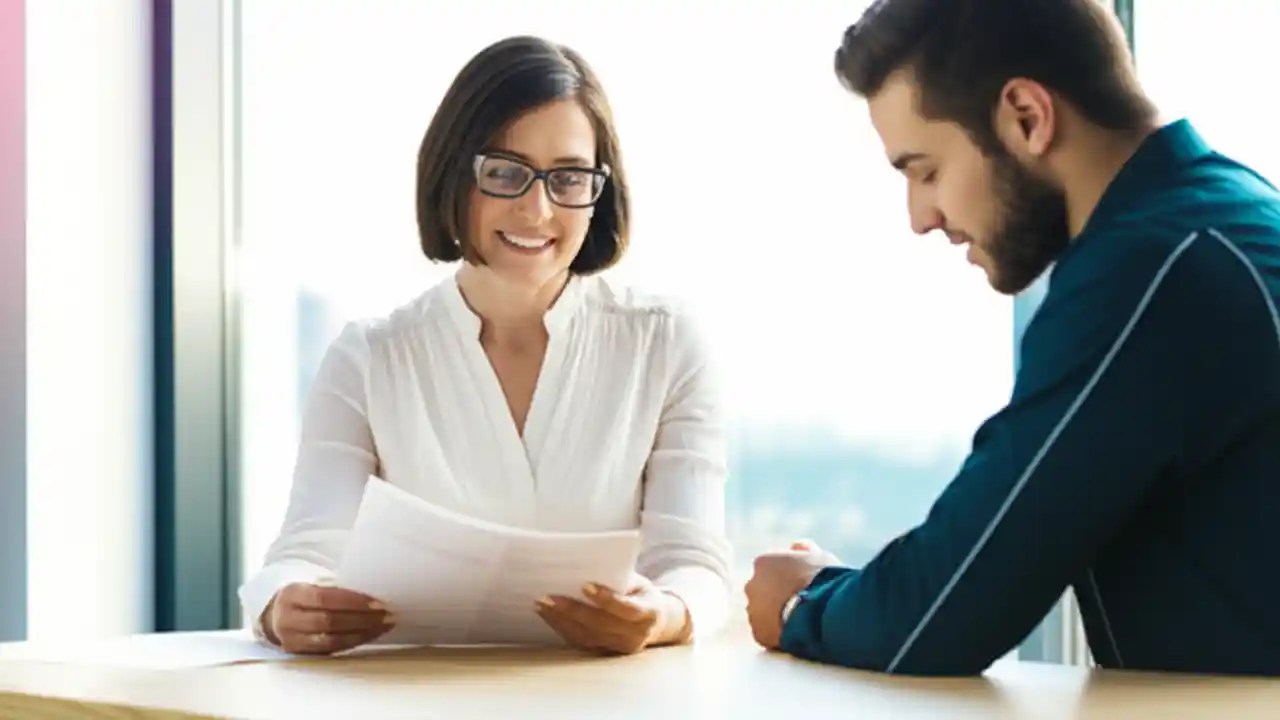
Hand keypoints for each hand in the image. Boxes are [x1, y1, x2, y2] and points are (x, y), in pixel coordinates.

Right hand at [262, 582, 394, 654]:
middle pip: (329, 621)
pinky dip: (355, 642)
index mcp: (291, 595)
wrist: (274, 617)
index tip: (376, 601)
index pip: (324, 598)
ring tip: (385, 625)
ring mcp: (294, 640)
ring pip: (332, 640)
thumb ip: (332, 586)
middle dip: (362, 618)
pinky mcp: (302, 654)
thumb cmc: (303, 596)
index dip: (351, 601)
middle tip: (387, 614)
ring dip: (363, 633)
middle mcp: (288, 620)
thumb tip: (371, 585)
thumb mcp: (309, 584)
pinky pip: (332, 650)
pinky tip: (372, 634)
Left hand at [535, 577, 690, 655]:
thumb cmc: (641, 593)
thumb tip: (587, 563)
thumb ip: (620, 577)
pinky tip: (547, 615)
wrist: (656, 621)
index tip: (584, 585)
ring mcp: (620, 647)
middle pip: (601, 624)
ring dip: (560, 620)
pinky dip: (561, 628)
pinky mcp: (605, 653)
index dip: (606, 599)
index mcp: (649, 612)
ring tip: (541, 604)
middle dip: (573, 611)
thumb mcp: (639, 581)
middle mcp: (636, 635)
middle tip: (548, 597)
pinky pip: (580, 642)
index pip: (627, 608)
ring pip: (587, 636)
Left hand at [744, 540, 836, 650]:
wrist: (823, 612)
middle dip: (776, 595)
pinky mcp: (759, 633)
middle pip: (762, 590)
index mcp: (763, 562)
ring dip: (775, 615)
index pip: (769, 568)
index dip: (786, 576)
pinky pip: (766, 633)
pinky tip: (794, 634)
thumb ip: (804, 549)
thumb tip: (796, 546)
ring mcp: (753, 610)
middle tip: (799, 603)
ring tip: (799, 621)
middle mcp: (752, 585)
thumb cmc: (823, 580)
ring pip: (761, 613)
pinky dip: (777, 634)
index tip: (800, 583)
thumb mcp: (818, 556)